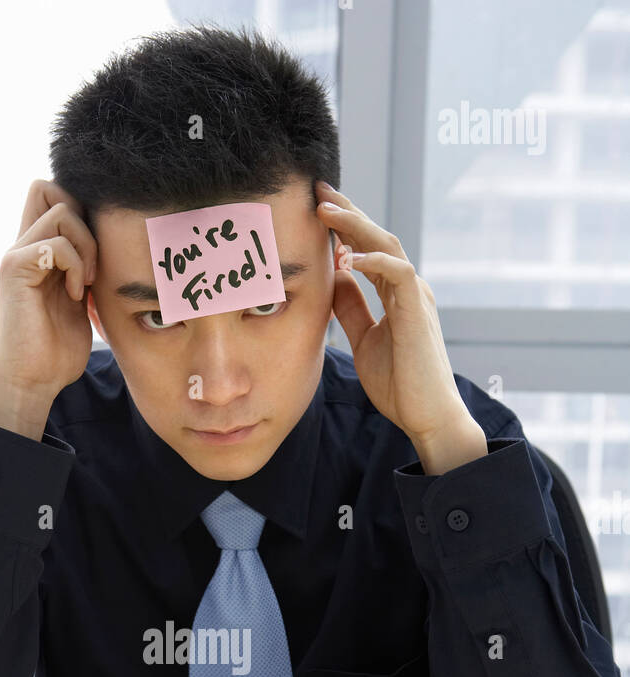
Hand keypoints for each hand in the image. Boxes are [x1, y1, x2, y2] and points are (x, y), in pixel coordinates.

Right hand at [0, 178, 97, 410]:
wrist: (32, 382)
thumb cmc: (56, 352)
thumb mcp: (79, 302)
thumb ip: (83, 270)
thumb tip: (110, 248)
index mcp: (37, 252)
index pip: (50, 194)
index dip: (80, 209)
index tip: (95, 253)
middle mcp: (23, 246)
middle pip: (49, 187)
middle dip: (84, 218)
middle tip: (92, 263)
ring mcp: (17, 255)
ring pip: (60, 209)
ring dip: (85, 245)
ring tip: (85, 283)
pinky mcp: (15, 269)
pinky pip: (55, 243)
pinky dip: (74, 265)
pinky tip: (74, 294)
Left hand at [315, 180, 485, 471]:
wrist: (426, 416)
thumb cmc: (400, 384)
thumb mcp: (364, 340)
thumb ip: (351, 309)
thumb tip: (333, 280)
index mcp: (396, 294)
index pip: (368, 249)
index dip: (344, 228)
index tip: (317, 209)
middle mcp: (409, 288)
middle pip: (377, 237)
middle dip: (347, 212)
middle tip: (318, 191)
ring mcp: (416, 296)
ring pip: (387, 245)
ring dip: (356, 225)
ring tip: (326, 210)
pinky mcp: (418, 311)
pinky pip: (399, 273)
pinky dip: (375, 260)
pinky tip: (350, 255)